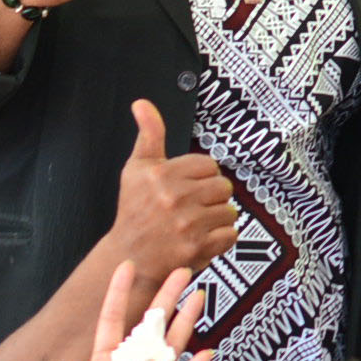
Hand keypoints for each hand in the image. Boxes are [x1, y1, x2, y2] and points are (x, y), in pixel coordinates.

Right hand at [106, 99, 236, 279]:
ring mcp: (187, 224)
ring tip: (197, 223)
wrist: (129, 256)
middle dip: (211, 196)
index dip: (200, 177)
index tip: (187, 187)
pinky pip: (230, 234)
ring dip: (217, 218)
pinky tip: (202, 237)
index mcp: (161, 175)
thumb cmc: (134, 212)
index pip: (208, 165)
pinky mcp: (197, 247)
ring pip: (228, 210)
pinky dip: (221, 238)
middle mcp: (174, 197)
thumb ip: (148, 134)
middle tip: (194, 206)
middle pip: (222, 186)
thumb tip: (142, 103)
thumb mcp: (136, 168)